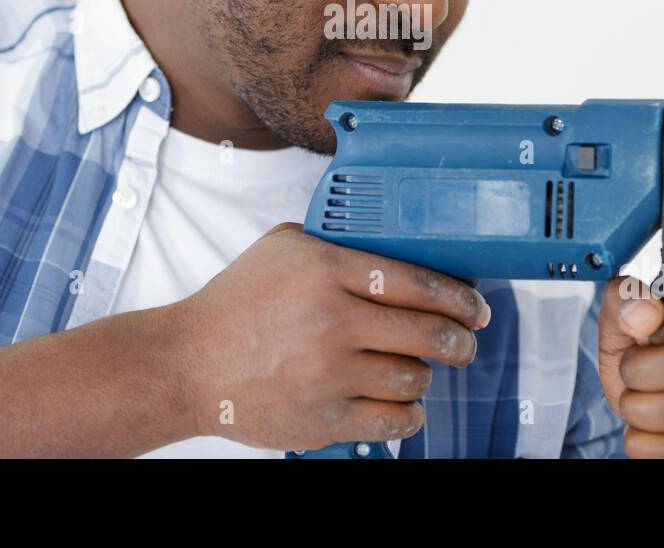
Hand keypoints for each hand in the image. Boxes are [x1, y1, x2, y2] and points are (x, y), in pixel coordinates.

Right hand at [172, 222, 491, 451]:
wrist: (188, 363)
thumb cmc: (237, 303)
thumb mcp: (283, 248)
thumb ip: (337, 243)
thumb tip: (397, 246)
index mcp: (325, 270)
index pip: (416, 281)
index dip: (459, 297)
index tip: (474, 306)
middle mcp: (331, 321)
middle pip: (427, 332)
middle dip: (460, 339)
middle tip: (465, 341)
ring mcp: (328, 373)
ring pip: (414, 378)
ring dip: (425, 374)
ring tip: (418, 368)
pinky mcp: (323, 418)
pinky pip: (394, 420)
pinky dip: (408, 413)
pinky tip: (402, 401)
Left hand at [597, 274, 663, 456]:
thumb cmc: (659, 348)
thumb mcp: (635, 315)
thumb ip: (628, 297)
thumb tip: (641, 312)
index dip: (659, 324)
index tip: (636, 334)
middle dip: (639, 371)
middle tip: (627, 373)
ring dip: (642, 411)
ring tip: (632, 404)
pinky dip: (654, 446)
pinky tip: (642, 436)